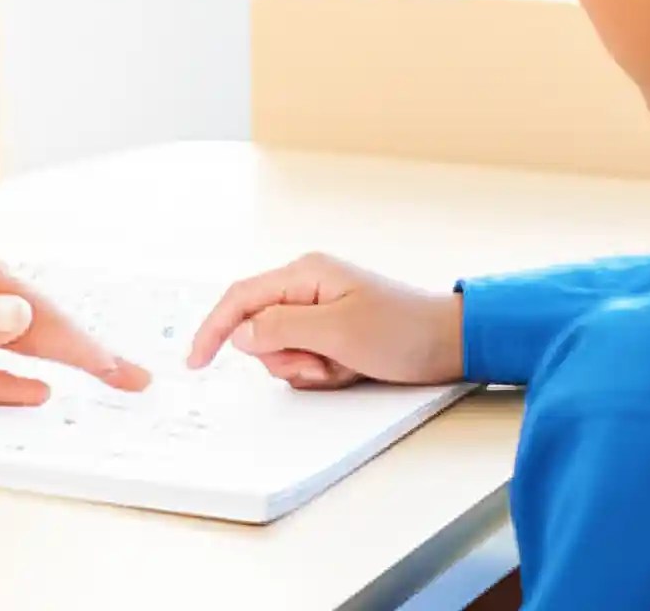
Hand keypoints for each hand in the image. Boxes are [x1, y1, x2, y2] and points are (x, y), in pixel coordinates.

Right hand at [188, 253, 462, 389]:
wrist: (453, 343)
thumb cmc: (405, 329)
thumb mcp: (338, 331)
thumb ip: (282, 329)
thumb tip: (240, 335)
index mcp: (305, 274)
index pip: (240, 298)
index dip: (213, 329)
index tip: (196, 362)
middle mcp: (307, 289)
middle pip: (259, 332)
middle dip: (286, 358)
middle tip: (324, 362)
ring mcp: (320, 313)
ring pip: (281, 352)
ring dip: (309, 369)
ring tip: (345, 364)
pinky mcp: (332, 334)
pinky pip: (306, 361)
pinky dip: (324, 374)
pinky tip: (352, 368)